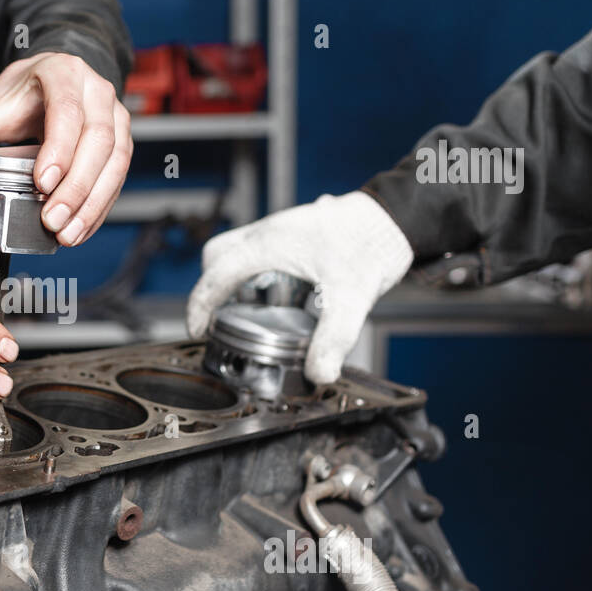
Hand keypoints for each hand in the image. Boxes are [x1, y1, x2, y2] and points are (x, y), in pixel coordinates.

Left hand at [0, 51, 131, 245]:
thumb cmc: (26, 93)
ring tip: (66, 234)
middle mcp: (96, 91)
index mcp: (62, 74)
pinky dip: (99, 208)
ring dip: (92, 203)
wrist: (55, 79)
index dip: (59, 149)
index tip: (42, 183)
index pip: (67, 110)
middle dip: (76, 187)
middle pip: (98, 141)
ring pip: (115, 162)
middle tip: (51, 220)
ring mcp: (115, 116)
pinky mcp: (122, 142)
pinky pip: (117, 178)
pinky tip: (80, 229)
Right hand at [186, 192, 414, 383]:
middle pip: (217, 257)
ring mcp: (279, 231)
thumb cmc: (371, 245)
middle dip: (213, 288)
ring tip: (255, 311)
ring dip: (236, 280)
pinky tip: (285, 295)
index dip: (199, 305)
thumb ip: (334, 338)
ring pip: (237, 252)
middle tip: (222, 316)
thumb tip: (319, 373)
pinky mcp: (293, 234)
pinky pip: (259, 252)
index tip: (197, 329)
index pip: (216, 275)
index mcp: (268, 245)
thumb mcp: (352, 298)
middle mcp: (267, 234)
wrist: (394, 217)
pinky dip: (258, 275)